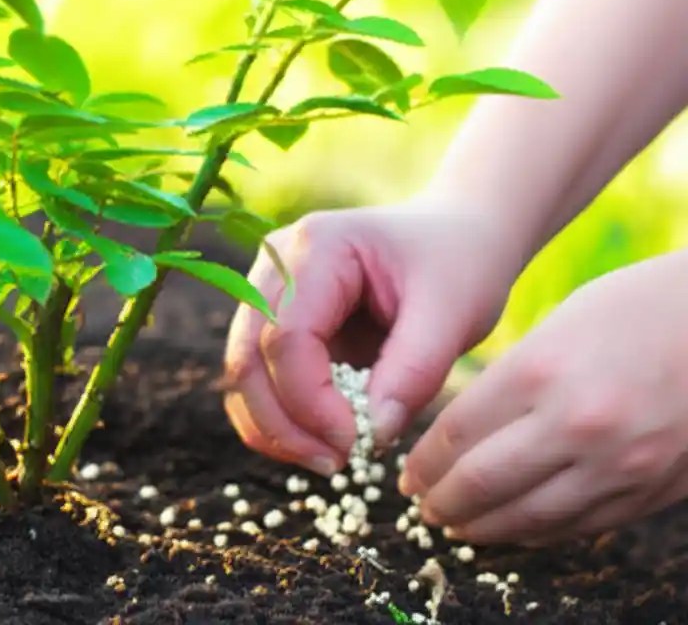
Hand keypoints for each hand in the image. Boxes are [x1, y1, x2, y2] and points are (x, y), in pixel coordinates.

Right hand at [222, 199, 520, 475]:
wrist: (459, 236)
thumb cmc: (460, 265)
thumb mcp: (453, 314)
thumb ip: (413, 372)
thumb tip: (373, 436)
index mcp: (316, 247)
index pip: (287, 336)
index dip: (311, 401)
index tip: (356, 443)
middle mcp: (275, 265)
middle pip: (247, 357)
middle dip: (282, 423)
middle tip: (333, 465)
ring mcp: (266, 291)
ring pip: (242, 374)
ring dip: (274, 428)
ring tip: (328, 462)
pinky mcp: (274, 322)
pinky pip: (259, 380)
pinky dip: (280, 420)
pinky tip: (319, 443)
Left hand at [402, 251, 687, 543]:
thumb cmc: (639, 309)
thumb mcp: (560, 326)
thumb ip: (511, 381)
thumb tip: (460, 436)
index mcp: (540, 371)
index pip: (456, 434)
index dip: (424, 462)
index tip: (407, 474)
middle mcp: (577, 424)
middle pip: (482, 482)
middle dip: (441, 501)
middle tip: (422, 507)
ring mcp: (618, 464)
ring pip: (528, 517)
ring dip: (482, 528)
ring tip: (457, 525)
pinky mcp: (651, 490)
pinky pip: (578, 526)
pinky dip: (536, 533)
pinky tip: (513, 528)